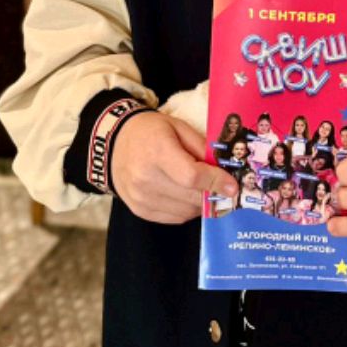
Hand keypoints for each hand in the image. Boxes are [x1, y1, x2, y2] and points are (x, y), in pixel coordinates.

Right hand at [110, 111, 237, 223]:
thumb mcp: (178, 127)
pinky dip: (186, 210)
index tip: (232, 185)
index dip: (215, 182)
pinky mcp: (140, 210)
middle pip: (190, 196)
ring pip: (185, 212)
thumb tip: (224, 169)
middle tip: (224, 188)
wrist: (113, 143)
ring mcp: (141, 197)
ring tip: (204, 190)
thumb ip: (201, 147)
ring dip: (200, 204)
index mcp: (157, 152)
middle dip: (212, 194)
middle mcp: (146, 178)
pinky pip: (173, 218)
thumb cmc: (150, 131)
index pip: (191, 176)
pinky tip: (188, 196)